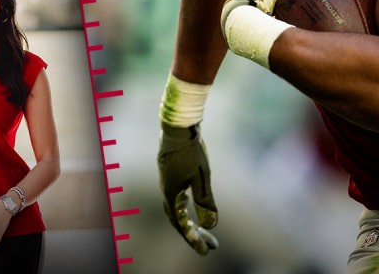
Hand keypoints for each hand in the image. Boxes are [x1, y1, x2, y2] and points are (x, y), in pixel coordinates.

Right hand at [157, 121, 218, 253]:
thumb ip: (206, 202)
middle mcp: (165, 191)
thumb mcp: (202, 177)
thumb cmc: (191, 151)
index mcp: (172, 195)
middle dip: (193, 234)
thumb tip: (212, 225)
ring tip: (202, 230)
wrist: (178, 126)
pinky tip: (192, 205)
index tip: (207, 252)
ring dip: (188, 222)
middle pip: (177, 220)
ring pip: (175, 210)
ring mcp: (166, 183)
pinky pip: (174, 199)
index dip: (194, 240)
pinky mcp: (168, 175)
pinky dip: (184, 209)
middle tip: (210, 244)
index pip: (182, 225)